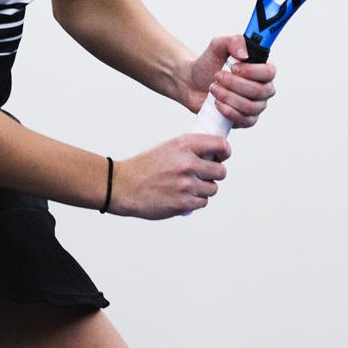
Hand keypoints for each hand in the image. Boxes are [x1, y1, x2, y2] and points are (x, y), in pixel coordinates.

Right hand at [109, 134, 229, 217]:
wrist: (123, 186)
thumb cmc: (146, 166)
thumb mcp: (168, 147)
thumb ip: (191, 149)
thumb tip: (216, 155)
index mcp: (184, 145)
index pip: (220, 144)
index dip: (224, 151)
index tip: (222, 156)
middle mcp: (187, 163)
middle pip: (221, 171)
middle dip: (214, 174)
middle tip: (202, 175)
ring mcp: (186, 184)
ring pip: (213, 189)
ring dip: (204, 189)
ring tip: (187, 186)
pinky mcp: (183, 203)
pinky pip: (202, 202)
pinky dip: (195, 200)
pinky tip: (182, 196)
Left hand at [183, 34, 276, 127]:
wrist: (192, 83)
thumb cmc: (209, 64)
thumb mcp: (217, 46)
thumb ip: (233, 41)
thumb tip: (244, 54)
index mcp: (261, 69)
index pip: (269, 72)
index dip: (252, 71)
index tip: (233, 67)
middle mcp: (263, 88)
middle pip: (259, 91)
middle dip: (234, 84)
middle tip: (217, 76)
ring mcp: (256, 106)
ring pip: (250, 106)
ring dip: (228, 96)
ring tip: (213, 88)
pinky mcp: (246, 120)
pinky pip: (244, 120)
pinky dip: (228, 111)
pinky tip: (216, 102)